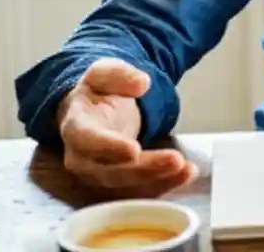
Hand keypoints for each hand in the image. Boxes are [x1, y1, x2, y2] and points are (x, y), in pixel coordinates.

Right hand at [57, 58, 196, 196]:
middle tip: (176, 160)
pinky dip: (163, 185)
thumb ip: (120, 75)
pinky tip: (186, 174)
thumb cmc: (98, 92)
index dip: (109, 148)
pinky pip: (138, 192)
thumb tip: (141, 83)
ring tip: (187, 170)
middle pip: (110, 172)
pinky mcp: (116, 184)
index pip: (87, 141)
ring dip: (158, 181)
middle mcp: (82, 158)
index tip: (134, 150)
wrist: (93, 110)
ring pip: (126, 187)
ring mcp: (98, 175)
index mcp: (76, 127)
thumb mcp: (106, 72)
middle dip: (144, 169)